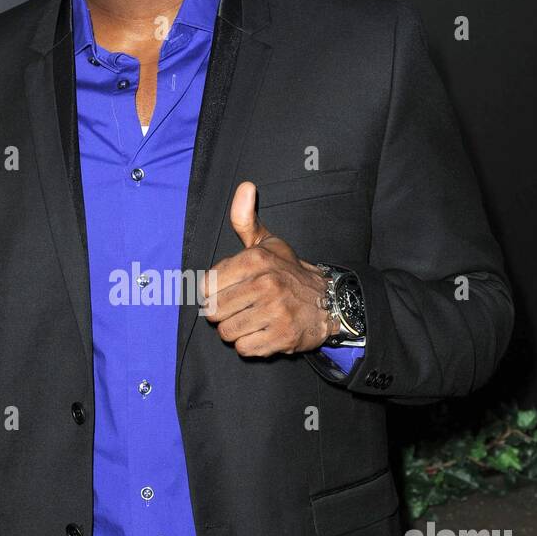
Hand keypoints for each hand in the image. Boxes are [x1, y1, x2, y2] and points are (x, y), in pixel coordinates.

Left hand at [198, 180, 341, 356]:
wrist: (330, 301)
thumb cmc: (289, 272)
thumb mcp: (268, 243)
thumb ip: (246, 219)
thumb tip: (245, 186)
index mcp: (255, 260)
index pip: (206, 287)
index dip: (213, 293)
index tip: (229, 291)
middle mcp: (265, 284)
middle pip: (214, 313)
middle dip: (223, 315)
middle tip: (241, 308)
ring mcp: (275, 312)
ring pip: (227, 333)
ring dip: (236, 331)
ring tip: (253, 320)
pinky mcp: (282, 336)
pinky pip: (244, 349)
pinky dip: (250, 345)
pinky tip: (263, 333)